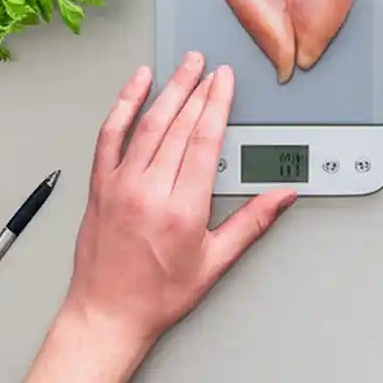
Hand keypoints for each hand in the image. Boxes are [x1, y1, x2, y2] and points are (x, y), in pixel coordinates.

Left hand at [64, 53, 296, 354]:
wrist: (107, 315)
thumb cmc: (157, 296)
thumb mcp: (214, 263)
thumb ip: (252, 223)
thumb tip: (282, 197)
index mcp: (182, 209)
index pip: (204, 141)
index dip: (217, 104)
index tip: (225, 81)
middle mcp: (149, 191)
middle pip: (179, 126)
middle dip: (198, 90)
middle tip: (210, 67)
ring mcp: (120, 185)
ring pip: (148, 125)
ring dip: (169, 90)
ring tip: (184, 66)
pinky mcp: (99, 186)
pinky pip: (109, 135)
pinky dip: (123, 106)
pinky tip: (136, 85)